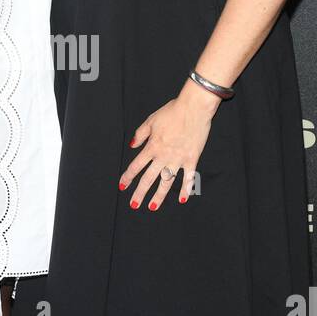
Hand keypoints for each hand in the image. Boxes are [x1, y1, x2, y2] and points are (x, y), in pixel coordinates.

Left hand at [119, 87, 217, 209]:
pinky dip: (186, 188)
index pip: (136, 166)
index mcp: (152, 147)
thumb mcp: (151, 120)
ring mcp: (178, 159)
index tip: (122, 186)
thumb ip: (140, 134)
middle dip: (140, 193)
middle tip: (134, 204)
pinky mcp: (192, 159)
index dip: (128, 177)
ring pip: (166, 182)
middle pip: (148, 178)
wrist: (193, 108)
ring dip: (158, 196)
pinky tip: (182, 199)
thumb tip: (131, 145)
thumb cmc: (172, 111)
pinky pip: (188, 177)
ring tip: (152, 207)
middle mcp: (163, 156)